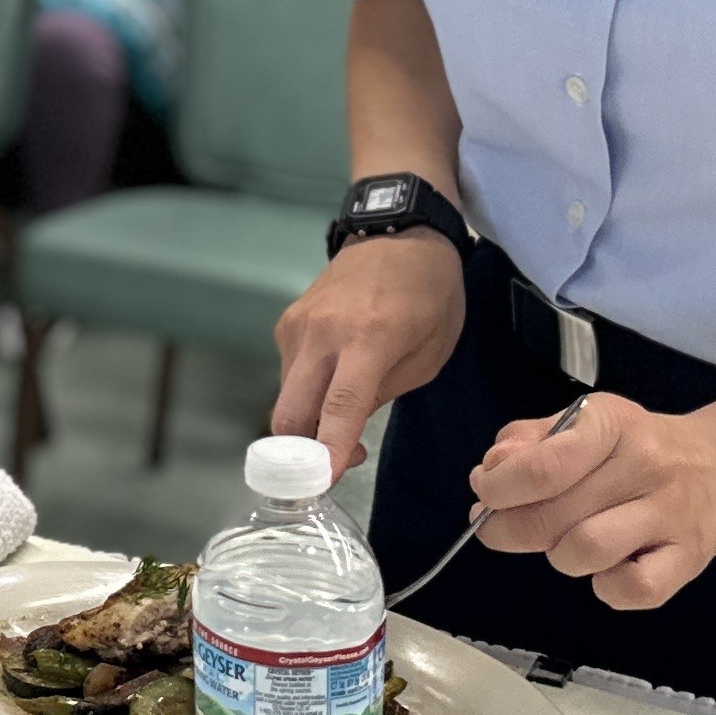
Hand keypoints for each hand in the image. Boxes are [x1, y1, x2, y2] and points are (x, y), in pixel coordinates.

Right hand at [271, 231, 466, 474]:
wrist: (398, 230)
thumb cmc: (429, 292)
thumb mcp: (429, 352)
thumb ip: (384, 393)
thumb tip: (345, 429)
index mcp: (369, 338)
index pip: (340, 406)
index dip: (330, 450)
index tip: (322, 484)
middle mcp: (322, 332)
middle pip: (291, 412)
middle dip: (299, 456)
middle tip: (328, 472)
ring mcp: (297, 325)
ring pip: (287, 397)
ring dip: (309, 421)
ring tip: (344, 419)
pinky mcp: (286, 322)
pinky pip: (289, 374)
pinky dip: (306, 392)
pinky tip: (334, 382)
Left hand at [466, 393, 715, 610]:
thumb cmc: (636, 449)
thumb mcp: (584, 424)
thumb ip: (530, 441)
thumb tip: (491, 469)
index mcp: (612, 424)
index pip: (542, 465)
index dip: (499, 488)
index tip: (486, 493)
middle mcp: (645, 466)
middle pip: (553, 515)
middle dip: (510, 529)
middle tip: (501, 528)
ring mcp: (670, 515)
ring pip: (585, 552)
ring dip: (559, 556)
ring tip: (565, 542)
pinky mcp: (687, 559)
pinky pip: (630, 590)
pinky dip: (606, 587)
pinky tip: (606, 568)